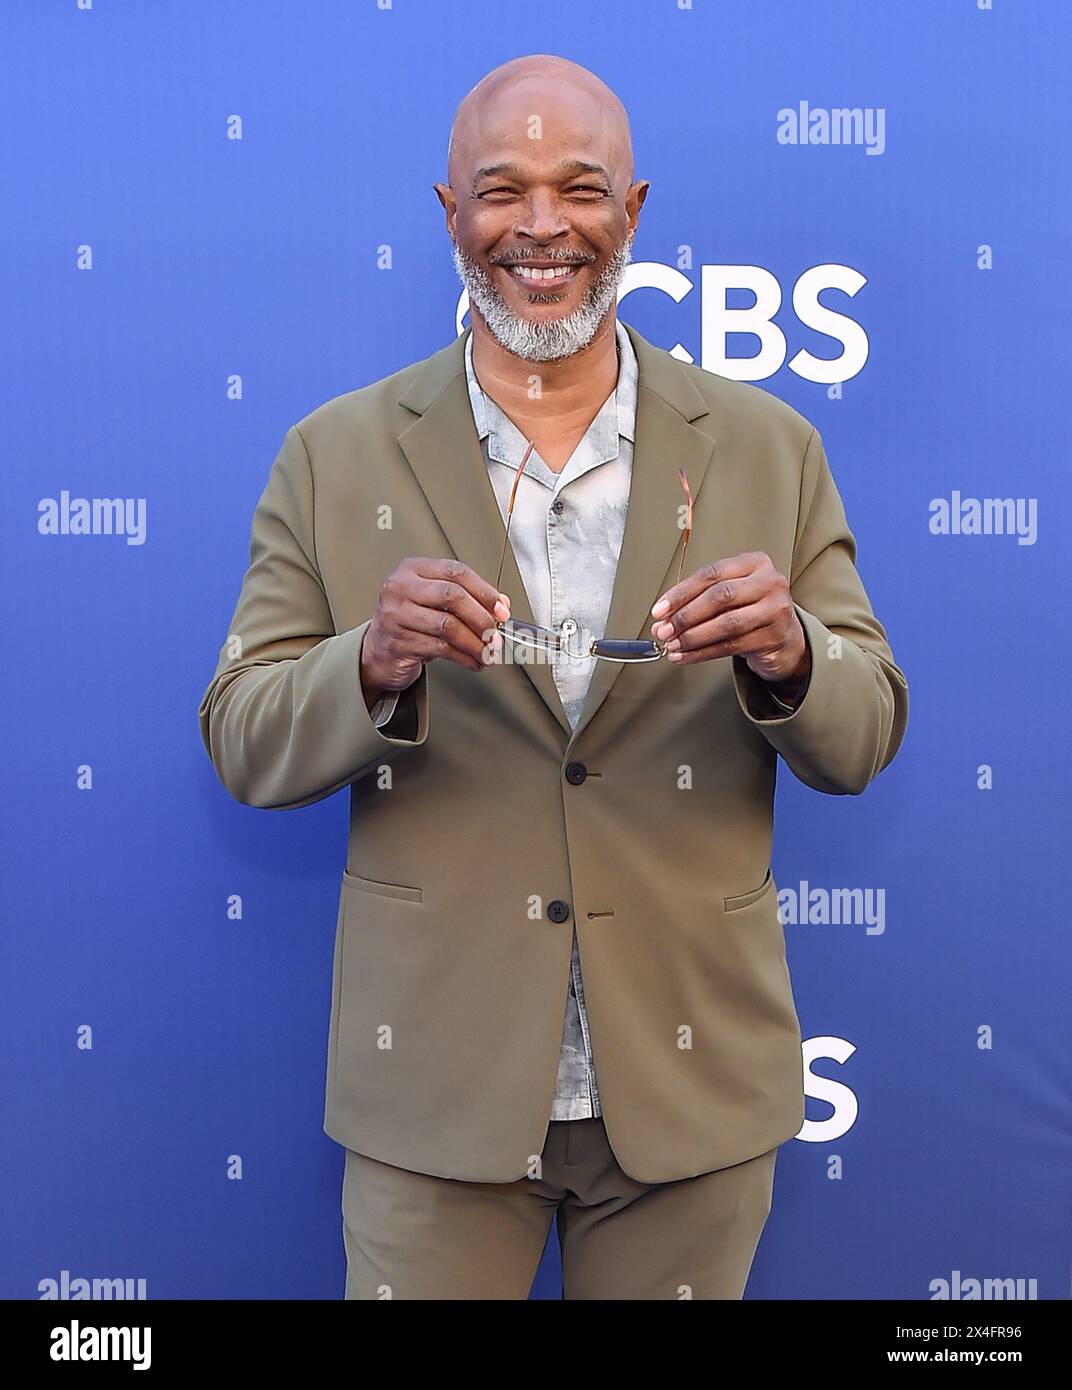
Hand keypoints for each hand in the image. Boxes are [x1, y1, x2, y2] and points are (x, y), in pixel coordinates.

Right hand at [360, 557, 510, 699]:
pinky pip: (440, 648)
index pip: (456, 572)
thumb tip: (501, 606)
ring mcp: (396, 614)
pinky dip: (463, 657)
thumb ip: (467, 598)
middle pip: (452, 596)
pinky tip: (473, 661)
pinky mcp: (398, 642)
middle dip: (481, 617)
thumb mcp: (436, 603)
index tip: (502, 609)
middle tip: (496, 633)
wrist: (378, 652)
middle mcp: (400, 587)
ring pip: (447, 625)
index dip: (484, 591)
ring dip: (475, 642)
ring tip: (487, 651)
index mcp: (413, 569)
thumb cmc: (409, 622)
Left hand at [649, 551, 809, 685]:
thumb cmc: (751, 609)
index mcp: (754, 563)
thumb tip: (663, 618)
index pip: (712, 574)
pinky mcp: (773, 637)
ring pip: (726, 624)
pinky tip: (686, 655)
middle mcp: (769, 582)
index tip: (661, 609)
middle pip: (720, 597)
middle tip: (664, 629)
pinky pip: (731, 646)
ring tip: (673, 644)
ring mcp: (775, 610)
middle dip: (686, 615)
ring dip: (693, 637)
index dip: (682, 592)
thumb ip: (698, 600)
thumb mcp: (730, 594)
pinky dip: (703, 653)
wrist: (785, 636)